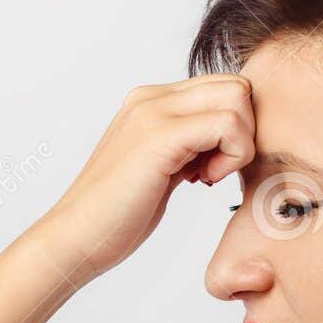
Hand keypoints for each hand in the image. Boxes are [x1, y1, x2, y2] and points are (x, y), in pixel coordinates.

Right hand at [34, 74, 255, 283]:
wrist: (77, 236)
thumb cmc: (116, 214)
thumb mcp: (161, 169)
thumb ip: (188, 147)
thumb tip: (224, 144)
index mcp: (151, 103)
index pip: (222, 88)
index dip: (235, 126)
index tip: (215, 165)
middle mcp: (152, 98)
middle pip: (236, 85)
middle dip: (244, 131)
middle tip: (218, 169)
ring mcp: (154, 112)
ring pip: (238, 97)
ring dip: (240, 143)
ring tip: (209, 175)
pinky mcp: (161, 136)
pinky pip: (228, 123)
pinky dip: (233, 155)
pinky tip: (205, 180)